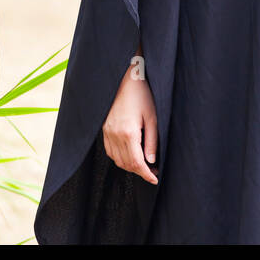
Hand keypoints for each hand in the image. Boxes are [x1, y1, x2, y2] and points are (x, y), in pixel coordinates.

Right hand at [102, 59, 158, 184]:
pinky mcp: (104, 130)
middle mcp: (114, 135)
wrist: (125, 80)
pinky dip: (120, 158)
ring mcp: (107, 133)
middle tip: (154, 172)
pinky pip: (110, 151)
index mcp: (128, 133)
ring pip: (117, 160)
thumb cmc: (142, 96)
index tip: (155, 179)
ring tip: (144, 165)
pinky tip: (130, 155)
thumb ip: (152, 141)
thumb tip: (152, 161)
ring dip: (130, 166)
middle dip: (140, 171)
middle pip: (126, 164)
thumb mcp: (153, 118)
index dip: (146, 174)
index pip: (136, 163)